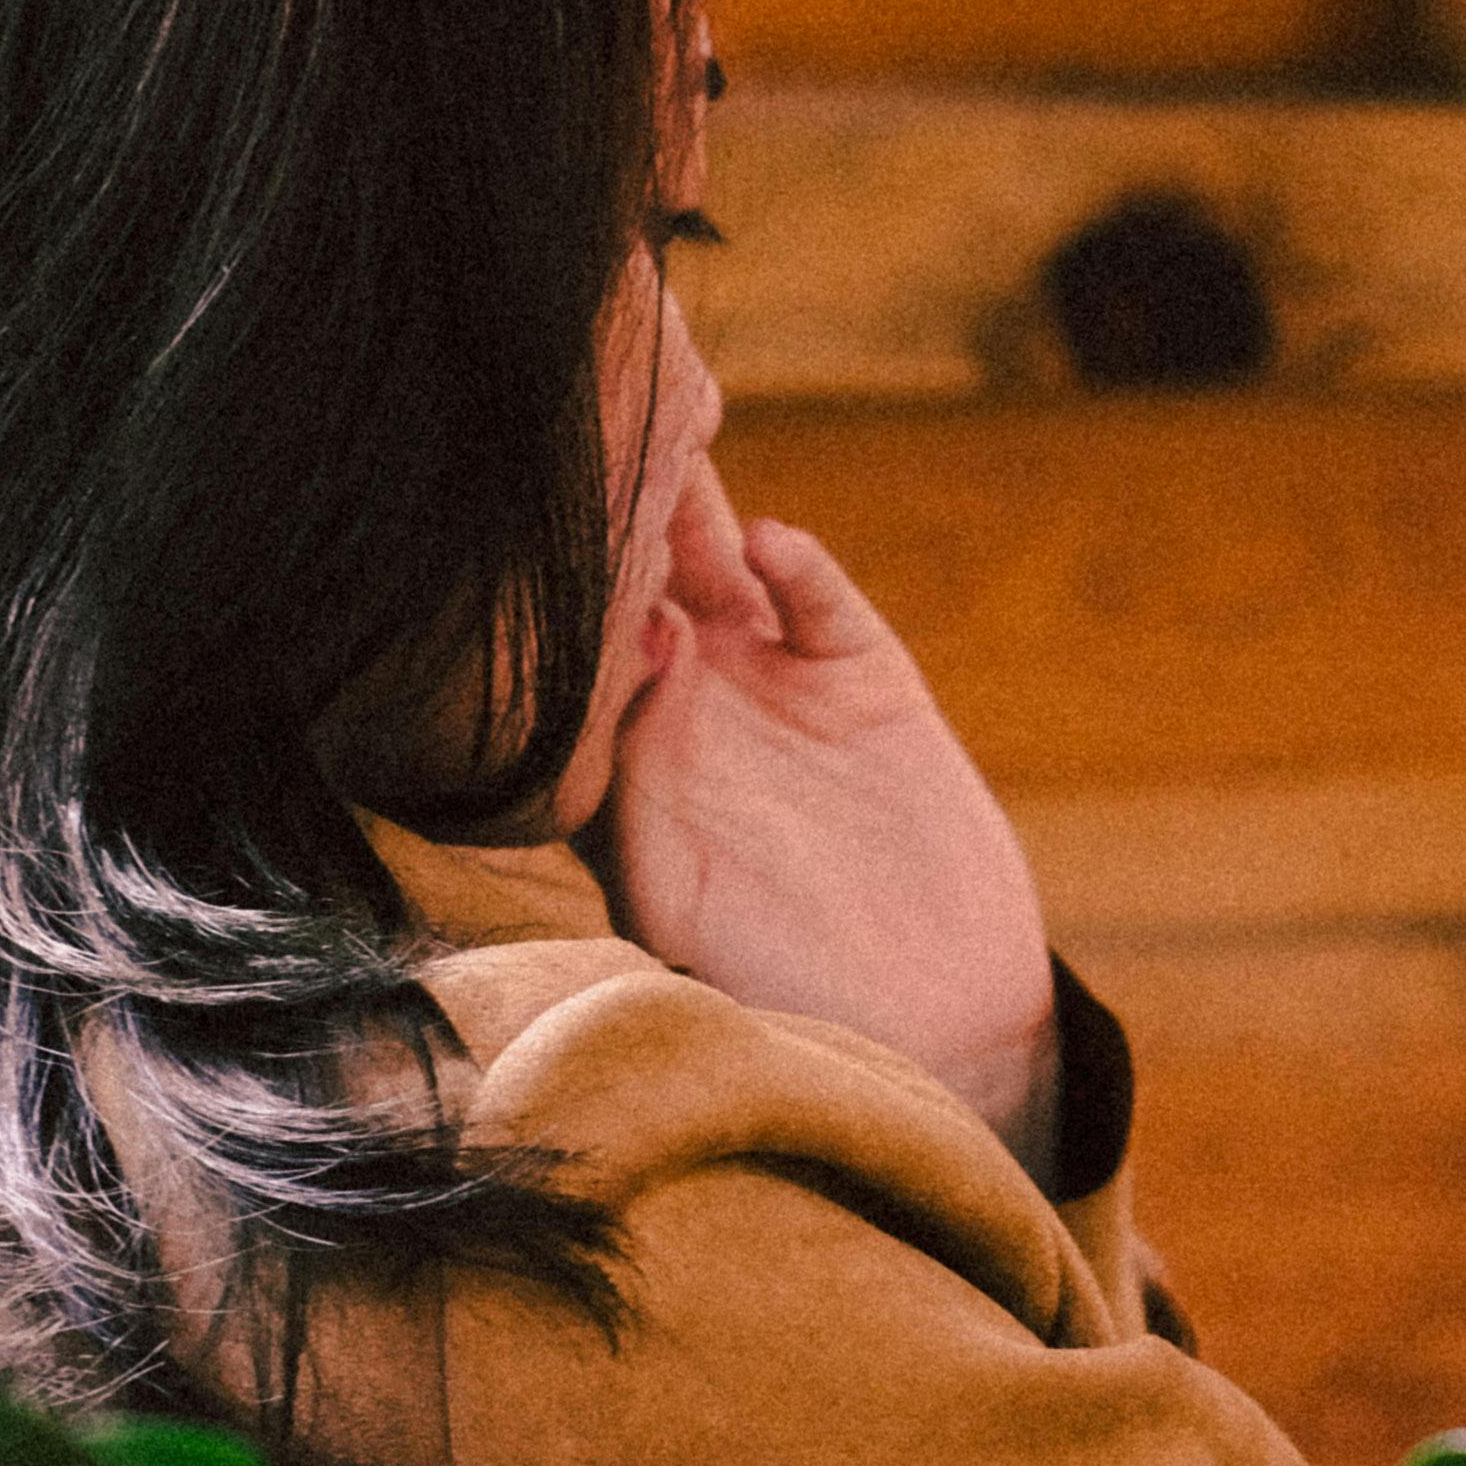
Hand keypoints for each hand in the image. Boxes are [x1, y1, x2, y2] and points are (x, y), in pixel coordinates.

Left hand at [597, 454, 1059, 1175]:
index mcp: (618, 764)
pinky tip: (770, 543)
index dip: (546, 609)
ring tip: (670, 452)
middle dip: (608, 522)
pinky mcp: (860, 674)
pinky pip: (816, 600)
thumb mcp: (673, 916)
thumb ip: (631, 818)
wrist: (926, 1013)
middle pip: (630, 586)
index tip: (538, 574)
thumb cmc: (780, 992)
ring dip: (690, 511)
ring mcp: (771, 680)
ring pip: (715, 567)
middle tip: (590, 458)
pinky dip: (795, 566)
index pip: (563, 663)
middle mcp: (685, 709)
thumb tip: (603, 714)